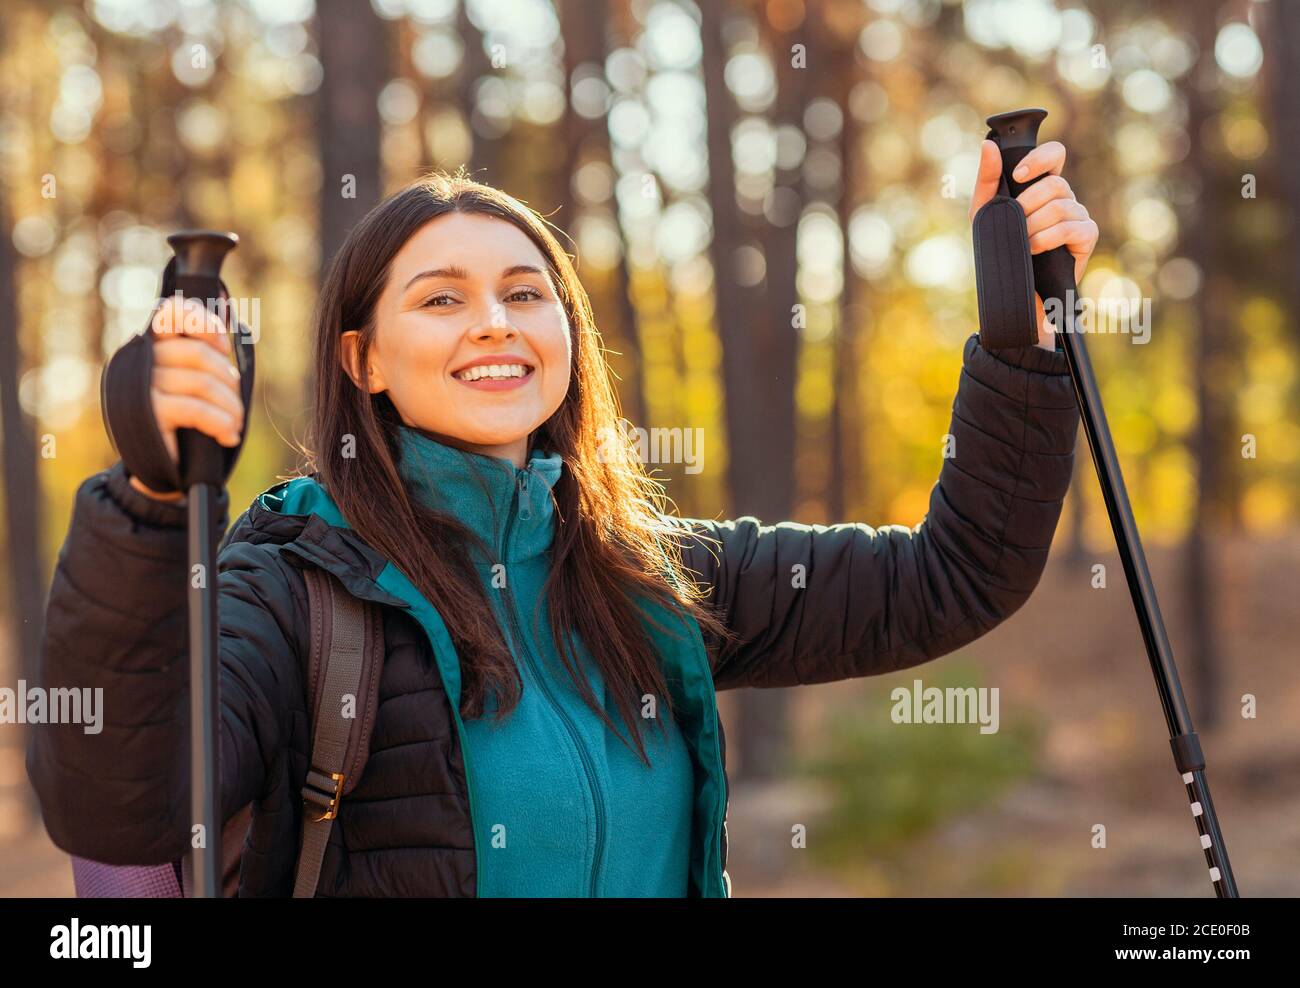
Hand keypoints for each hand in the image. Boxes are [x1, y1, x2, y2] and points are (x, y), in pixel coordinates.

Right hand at [127, 297, 243, 501]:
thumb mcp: (194, 385)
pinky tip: (228, 435)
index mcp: (150, 347)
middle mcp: (138, 362)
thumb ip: (206, 355)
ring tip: (235, 424)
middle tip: (235, 405)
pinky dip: (221, 422)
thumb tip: (228, 315)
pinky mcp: (148, 416)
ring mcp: (140, 388)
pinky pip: (196, 409)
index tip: (223, 347)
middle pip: (196, 352)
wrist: (159, 472)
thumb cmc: (184, 424)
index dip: (201, 322)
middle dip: (228, 380)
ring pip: (202, 382)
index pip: (170, 313)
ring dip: (230, 406)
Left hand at [970, 139, 1098, 349]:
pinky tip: (1034, 249)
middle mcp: (1064, 198)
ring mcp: (1078, 216)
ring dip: (1034, 225)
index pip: (1054, 154)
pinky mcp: (1086, 237)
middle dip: (1028, 204)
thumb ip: (987, 180)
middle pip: (1055, 183)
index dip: (1041, 158)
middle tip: (1015, 223)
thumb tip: (988, 145)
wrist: (1012, 292)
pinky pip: (1071, 227)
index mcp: (1042, 187)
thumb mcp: (985, 214)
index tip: (1018, 176)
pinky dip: (1048, 238)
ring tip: (1022, 242)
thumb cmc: (1000, 250)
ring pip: (1061, 205)